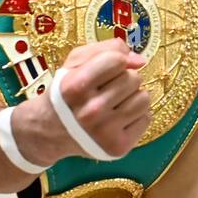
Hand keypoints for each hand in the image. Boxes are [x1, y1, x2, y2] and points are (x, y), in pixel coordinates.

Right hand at [13, 38, 149, 164]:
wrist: (50, 131)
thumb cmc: (67, 92)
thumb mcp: (74, 63)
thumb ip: (106, 50)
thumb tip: (140, 60)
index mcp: (75, 87)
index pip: (116, 60)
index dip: (116, 61)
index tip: (108, 68)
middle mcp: (90, 111)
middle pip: (134, 78)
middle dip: (124, 79)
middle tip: (107, 90)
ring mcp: (105, 131)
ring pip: (144, 98)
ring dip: (133, 96)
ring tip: (115, 103)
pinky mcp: (118, 147)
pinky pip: (146, 118)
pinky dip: (137, 115)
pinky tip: (119, 118)